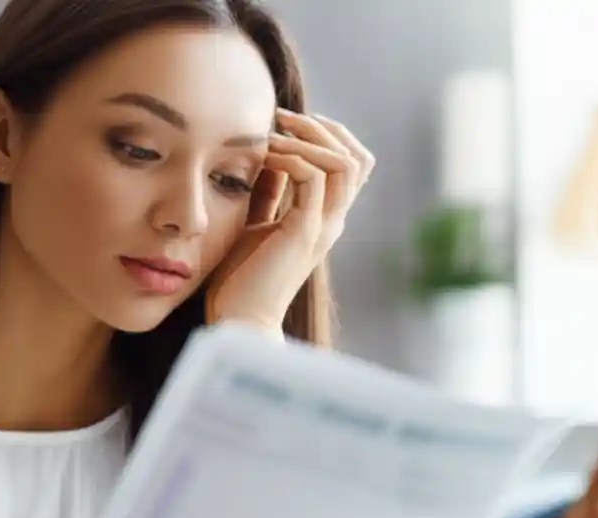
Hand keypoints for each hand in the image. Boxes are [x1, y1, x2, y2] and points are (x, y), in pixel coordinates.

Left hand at [206, 109, 374, 332]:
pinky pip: (314, 178)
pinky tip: (265, 157)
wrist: (238, 320)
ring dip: (310, 139)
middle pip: (358, 158)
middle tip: (283, 117)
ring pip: (345, 163)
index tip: (289, 124)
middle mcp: (332, 221)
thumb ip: (268, 194)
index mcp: (324, 218)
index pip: (351, 165)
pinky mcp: (305, 233)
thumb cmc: (241, 279)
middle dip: (324, 128)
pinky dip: (292, 158)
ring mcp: (323, 227)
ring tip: (274, 133)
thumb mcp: (255, 223)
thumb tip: (267, 156)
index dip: (329, 135)